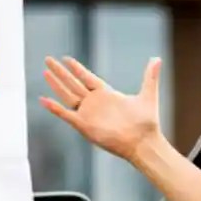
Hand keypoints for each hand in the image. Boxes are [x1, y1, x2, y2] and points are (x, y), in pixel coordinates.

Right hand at [40, 56, 162, 163]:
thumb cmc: (146, 122)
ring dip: (56, 85)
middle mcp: (95, 102)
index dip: (76, 68)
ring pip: (67, 95)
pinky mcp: (83, 125)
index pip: (87, 77)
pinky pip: (65, 114)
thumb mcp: (147, 94)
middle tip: (48, 60)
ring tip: (45, 73)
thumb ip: (150, 76)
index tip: (66, 59)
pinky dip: (54, 108)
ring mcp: (88, 113)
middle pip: (73, 83)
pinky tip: (43, 99)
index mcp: (107, 94)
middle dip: (60, 72)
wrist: (143, 142)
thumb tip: (157, 58)